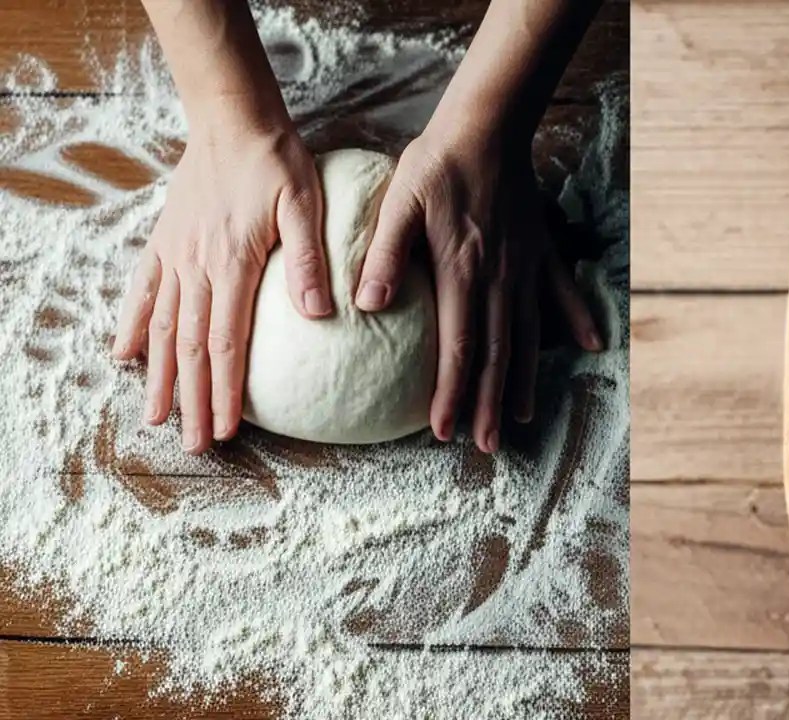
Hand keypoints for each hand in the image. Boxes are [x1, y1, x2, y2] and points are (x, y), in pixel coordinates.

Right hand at [111, 125, 329, 453]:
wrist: (233, 119)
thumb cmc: (277, 162)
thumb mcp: (306, 206)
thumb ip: (308, 260)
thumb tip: (319, 314)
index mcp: (232, 265)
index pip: (225, 343)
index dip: (225, 390)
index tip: (228, 429)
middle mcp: (196, 267)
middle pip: (189, 348)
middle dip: (192, 401)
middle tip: (194, 446)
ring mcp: (175, 255)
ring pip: (163, 328)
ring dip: (160, 377)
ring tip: (156, 418)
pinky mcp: (165, 241)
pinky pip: (143, 290)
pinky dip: (134, 325)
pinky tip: (125, 355)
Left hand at [355, 118, 601, 453]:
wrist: (486, 126)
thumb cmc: (437, 163)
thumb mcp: (399, 203)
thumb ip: (385, 255)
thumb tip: (367, 304)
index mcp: (462, 272)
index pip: (459, 347)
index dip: (452, 392)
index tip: (443, 430)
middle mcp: (499, 278)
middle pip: (497, 354)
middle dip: (489, 404)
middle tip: (485, 445)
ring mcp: (525, 267)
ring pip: (526, 335)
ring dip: (523, 380)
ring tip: (520, 417)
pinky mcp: (540, 250)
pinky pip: (561, 291)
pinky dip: (575, 319)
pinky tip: (589, 345)